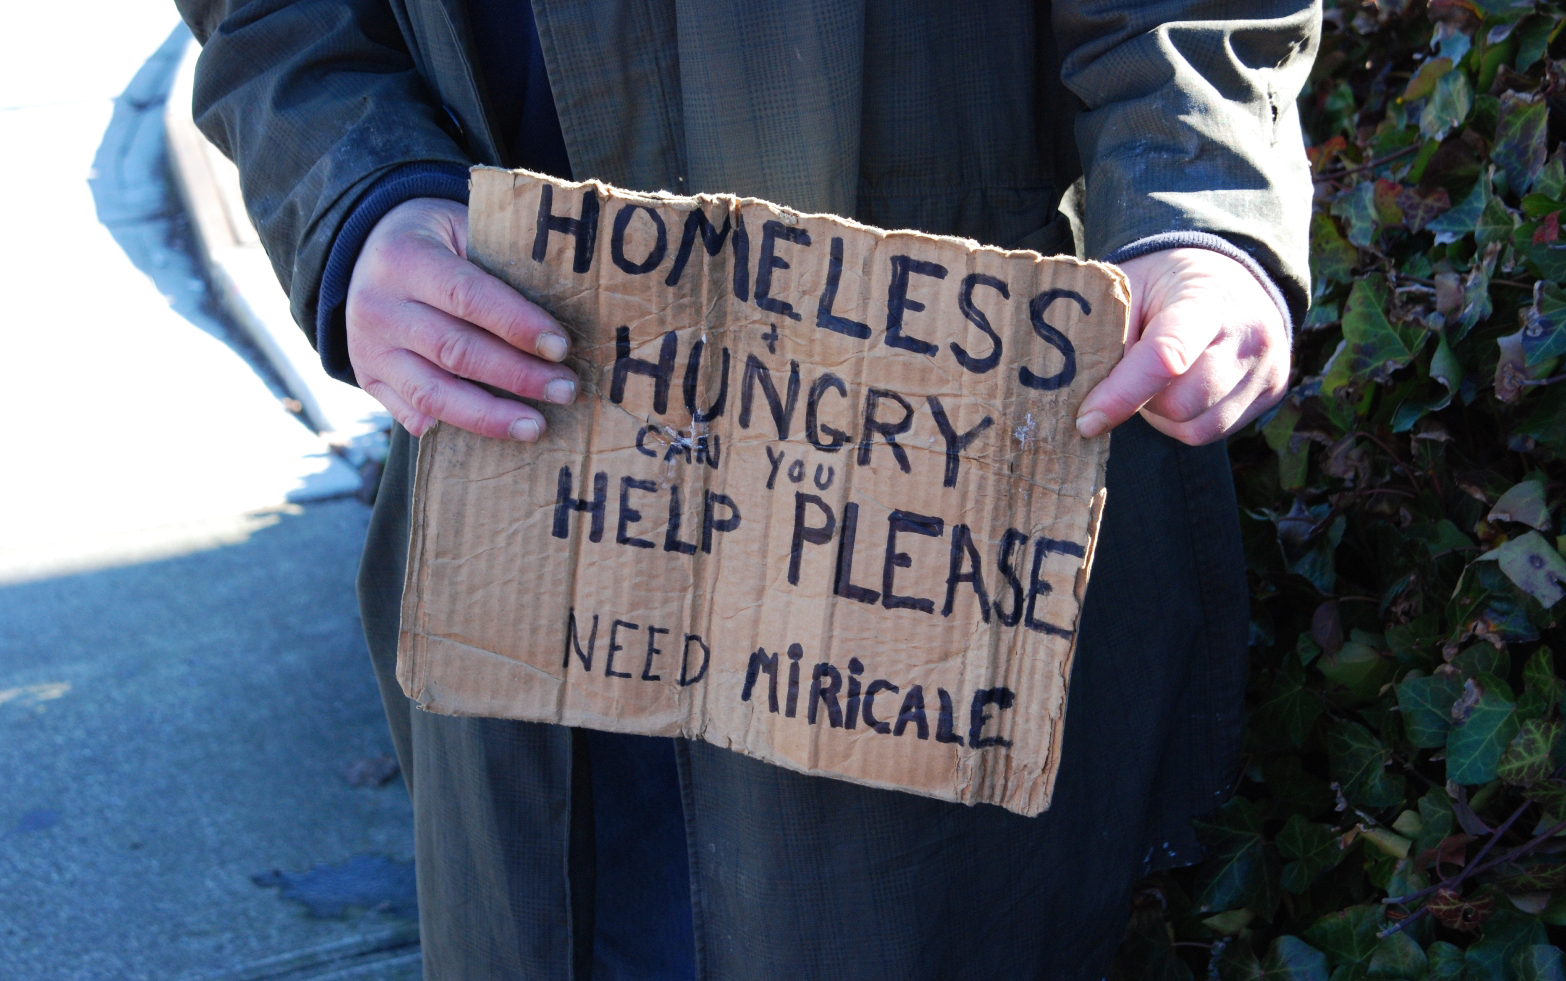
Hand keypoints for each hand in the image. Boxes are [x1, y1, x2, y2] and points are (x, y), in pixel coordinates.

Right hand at [346, 197, 577, 439]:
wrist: (367, 253)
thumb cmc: (436, 241)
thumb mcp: (460, 230)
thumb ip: (497, 266)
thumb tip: (560, 312)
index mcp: (405, 258)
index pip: (467, 297)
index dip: (517, 325)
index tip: (560, 348)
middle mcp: (379, 307)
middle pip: (455, 351)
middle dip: (517, 376)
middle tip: (564, 390)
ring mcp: (368, 347)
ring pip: (432, 394)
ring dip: (489, 416)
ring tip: (535, 426)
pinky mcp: (368, 378)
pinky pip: (410, 413)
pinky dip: (450, 428)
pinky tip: (489, 434)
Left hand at [1074, 248, 1289, 445]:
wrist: (1229, 276)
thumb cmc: (1165, 285)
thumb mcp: (1129, 289)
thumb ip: (1106, 334)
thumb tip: (1077, 394)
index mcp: (1208, 300)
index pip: (1168, 355)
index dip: (1121, 394)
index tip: (1086, 418)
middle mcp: (1250, 336)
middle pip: (1181, 403)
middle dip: (1141, 401)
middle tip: (1126, 379)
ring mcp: (1268, 367)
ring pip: (1196, 428)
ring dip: (1162, 417)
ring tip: (1154, 384)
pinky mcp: (1273, 392)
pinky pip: (1214, 433)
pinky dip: (1184, 423)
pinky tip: (1179, 392)